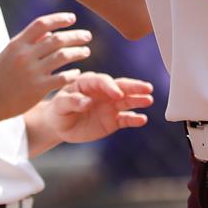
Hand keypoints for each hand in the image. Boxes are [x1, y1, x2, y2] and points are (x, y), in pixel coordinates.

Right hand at [0, 13, 93, 122]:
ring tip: (86, 51)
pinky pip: (62, 77)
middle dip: (76, 35)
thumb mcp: (10, 54)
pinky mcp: (38, 88)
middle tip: (87, 36)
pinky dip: (72, 74)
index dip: (59, 18)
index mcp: (17, 44)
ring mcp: (32, 72)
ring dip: (78, 52)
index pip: (41, 23)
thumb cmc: (2, 75)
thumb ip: (29, 42)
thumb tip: (50, 32)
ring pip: (63, 56)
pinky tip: (77, 72)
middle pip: (57, 39)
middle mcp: (25, 55)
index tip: (73, 18)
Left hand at [30, 71, 154, 144]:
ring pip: (127, 101)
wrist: (60, 126)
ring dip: (138, 100)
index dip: (110, 87)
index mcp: (88, 82)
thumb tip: (86, 102)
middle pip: (120, 87)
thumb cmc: (58, 110)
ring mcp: (110, 105)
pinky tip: (142, 119)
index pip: (102, 81)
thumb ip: (72, 101)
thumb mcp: (59, 105)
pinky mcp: (113, 120)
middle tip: (146, 88)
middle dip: (133, 87)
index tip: (117, 94)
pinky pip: (126, 119)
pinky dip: (134, 119)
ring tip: (149, 99)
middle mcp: (103, 92)